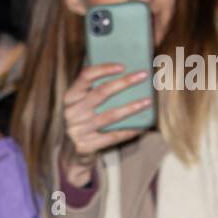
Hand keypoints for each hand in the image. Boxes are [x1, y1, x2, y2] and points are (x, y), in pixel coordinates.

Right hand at [60, 63, 151, 186]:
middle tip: (143, 75)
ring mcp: (77, 130)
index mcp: (70, 97)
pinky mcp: (86, 146)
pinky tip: (143, 125)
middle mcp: (72, 113)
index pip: (85, 77)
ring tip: (148, 101)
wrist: (71, 151)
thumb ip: (95, 89)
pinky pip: (112, 136)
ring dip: (131, 108)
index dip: (104, 69)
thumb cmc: (84, 120)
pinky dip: (128, 130)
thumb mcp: (82, 104)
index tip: (123, 66)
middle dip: (124, 83)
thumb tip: (125, 70)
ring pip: (109, 116)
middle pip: (100, 93)